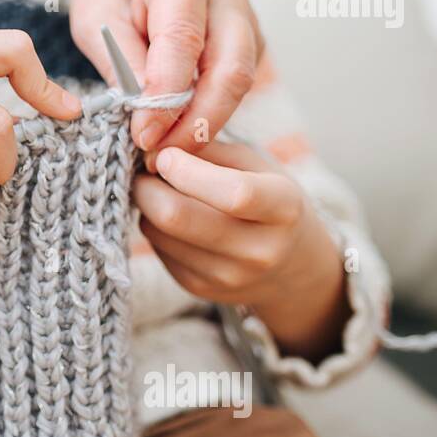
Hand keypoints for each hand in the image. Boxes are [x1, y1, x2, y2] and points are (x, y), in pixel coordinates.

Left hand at [70, 0, 263, 169]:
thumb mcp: (95, 17)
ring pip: (241, 80)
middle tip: (160, 155)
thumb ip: (121, 60)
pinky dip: (212, 112)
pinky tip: (181, 129)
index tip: (144, 134)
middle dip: (197, 121)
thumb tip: (147, 111)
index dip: (166, 95)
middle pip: (230, 65)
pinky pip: (240, 83)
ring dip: (206, 123)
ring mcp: (245, 12)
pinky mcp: (250, 38)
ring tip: (166, 150)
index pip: (183, 39)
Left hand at [134, 140, 349, 360]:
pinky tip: (174, 219)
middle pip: (178, 216)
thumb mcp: (254, 163)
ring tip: (162, 191)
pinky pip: (157, 249)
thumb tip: (154, 149)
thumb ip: (208, 149)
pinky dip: (155, 228)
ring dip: (147, 206)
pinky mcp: (199, 288)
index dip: (187, 170)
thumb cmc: (268, 197)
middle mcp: (260, 250)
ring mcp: (228, 276)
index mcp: (284, 208)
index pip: (235, 193)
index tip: (166, 155)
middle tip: (146, 170)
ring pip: (158, 232)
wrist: (290, 264)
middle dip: (147, 186)